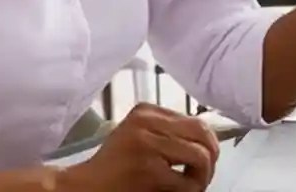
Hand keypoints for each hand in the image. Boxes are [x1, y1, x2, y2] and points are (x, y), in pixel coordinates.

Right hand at [61, 104, 219, 191]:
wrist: (84, 187)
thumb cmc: (114, 166)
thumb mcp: (140, 136)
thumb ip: (169, 132)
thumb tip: (211, 141)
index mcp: (145, 111)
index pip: (196, 121)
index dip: (208, 142)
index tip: (206, 159)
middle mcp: (146, 122)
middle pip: (202, 135)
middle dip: (211, 158)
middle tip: (204, 176)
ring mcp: (147, 145)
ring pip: (200, 156)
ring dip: (203, 177)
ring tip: (193, 186)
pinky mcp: (148, 170)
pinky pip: (186, 180)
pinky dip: (191, 190)